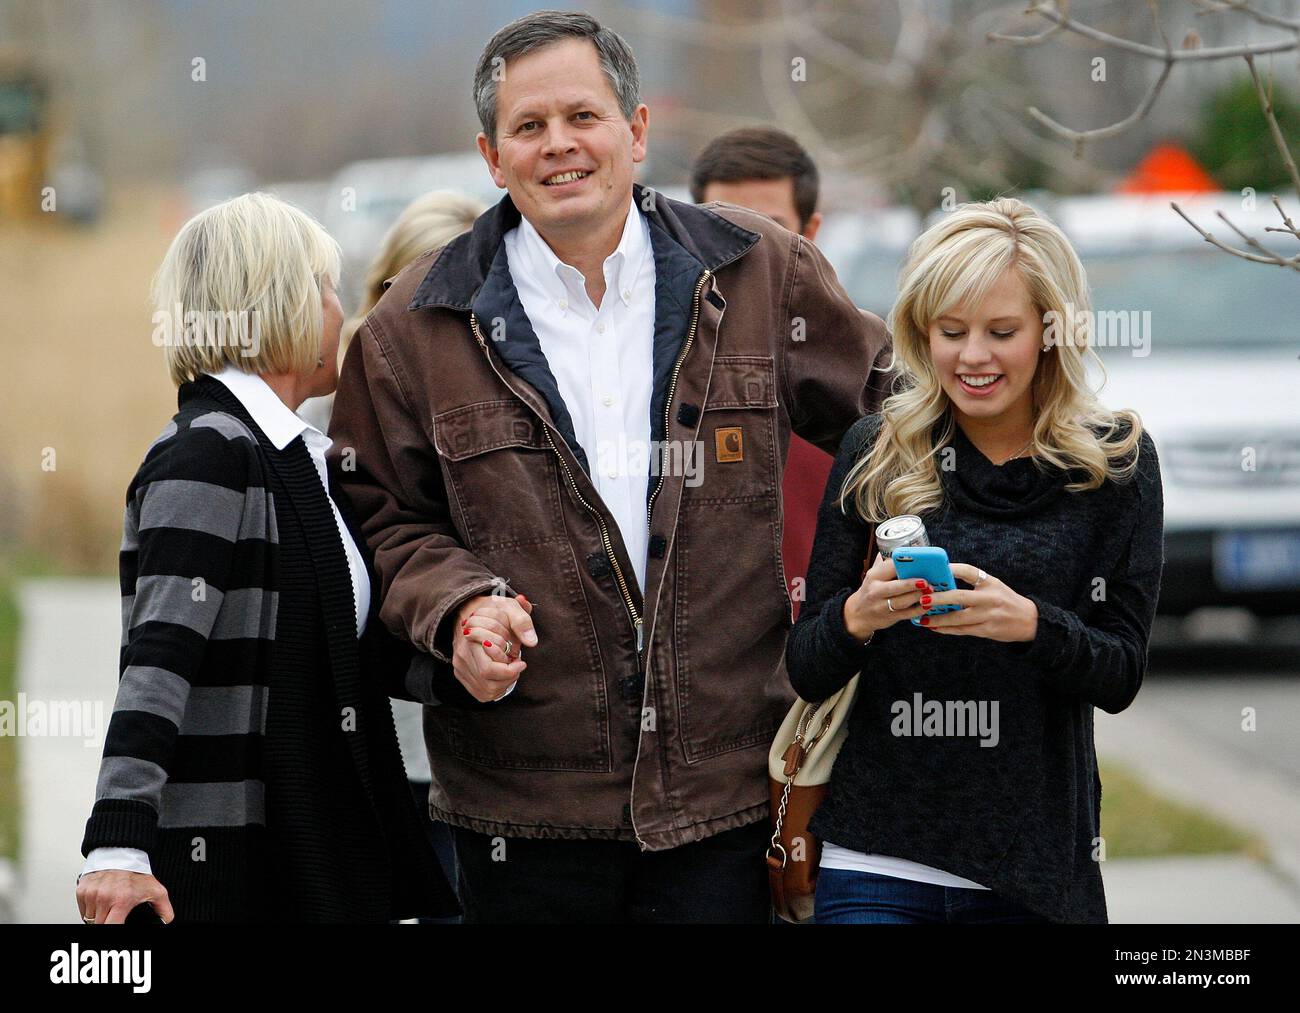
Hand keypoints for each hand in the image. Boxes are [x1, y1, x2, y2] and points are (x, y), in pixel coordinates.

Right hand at [76, 870, 172, 924]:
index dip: (114, 928)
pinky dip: (91, 909)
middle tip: (116, 915)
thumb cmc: (136, 873)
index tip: (118, 924)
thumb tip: (167, 921)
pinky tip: (101, 901)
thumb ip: (163, 908)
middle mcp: (104, 897)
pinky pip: (83, 909)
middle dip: (108, 922)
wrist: (122, 853)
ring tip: (110, 907)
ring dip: (99, 917)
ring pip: (90, 919)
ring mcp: (91, 894)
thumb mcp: (155, 890)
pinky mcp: (82, 890)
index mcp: (121, 900)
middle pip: (99, 925)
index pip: (111, 927)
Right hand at [453, 593, 535, 701]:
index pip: (489, 669)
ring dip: (504, 682)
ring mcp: (460, 666)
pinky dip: (497, 686)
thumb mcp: (511, 609)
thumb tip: (531, 641)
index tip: (521, 661)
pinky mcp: (461, 674)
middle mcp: (462, 655)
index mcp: (471, 640)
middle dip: (508, 676)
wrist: (476, 613)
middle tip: (517, 665)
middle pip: (488, 682)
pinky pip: (481, 692)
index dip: (509, 670)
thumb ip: (522, 622)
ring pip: (486, 690)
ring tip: (510, 668)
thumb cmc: (496, 613)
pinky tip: (502, 674)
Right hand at [843, 553, 934, 639]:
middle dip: (912, 583)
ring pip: (902, 601)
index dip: (904, 564)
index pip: (889, 567)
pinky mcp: (890, 617)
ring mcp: (882, 606)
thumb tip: (898, 544)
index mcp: (874, 576)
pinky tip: (928, 604)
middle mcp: (876, 590)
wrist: (859, 614)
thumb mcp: (873, 574)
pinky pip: (907, 614)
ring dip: (917, 596)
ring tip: (930, 590)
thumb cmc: (871, 590)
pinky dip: (919, 610)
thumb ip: (884, 562)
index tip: (918, 560)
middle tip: (926, 580)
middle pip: (895, 586)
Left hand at [916, 563, 1038, 642]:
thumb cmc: (1005, 600)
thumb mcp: (994, 586)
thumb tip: (944, 584)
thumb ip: (973, 585)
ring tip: (922, 618)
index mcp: (991, 583)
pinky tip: (935, 627)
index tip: (937, 569)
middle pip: (959, 597)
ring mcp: (988, 616)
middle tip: (923, 600)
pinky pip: (963, 630)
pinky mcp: (987, 630)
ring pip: (958, 618)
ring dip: (938, 619)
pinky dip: (947, 629)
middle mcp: (990, 598)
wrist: (1030, 621)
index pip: (969, 571)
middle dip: (939, 599)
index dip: (953, 568)